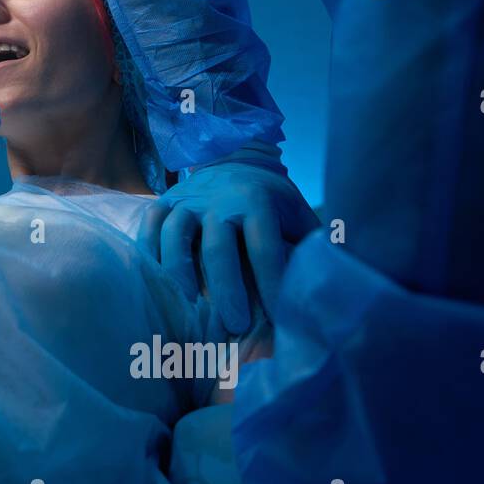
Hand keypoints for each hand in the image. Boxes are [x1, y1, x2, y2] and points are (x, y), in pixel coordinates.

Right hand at [139, 163, 317, 333]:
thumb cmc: (272, 201)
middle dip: (227, 287)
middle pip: (219, 245)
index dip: (271, 282)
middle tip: (234, 325)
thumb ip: (313, 244)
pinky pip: (151, 226)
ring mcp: (188, 200)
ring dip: (180, 271)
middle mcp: (220, 198)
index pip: (264, 246)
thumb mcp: (298, 213)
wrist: (235, 159)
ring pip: (177, 234)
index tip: (278, 316)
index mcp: (258, 200)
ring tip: (187, 306)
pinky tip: (155, 281)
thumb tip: (334, 281)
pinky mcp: (165, 202)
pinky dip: (149, 252)